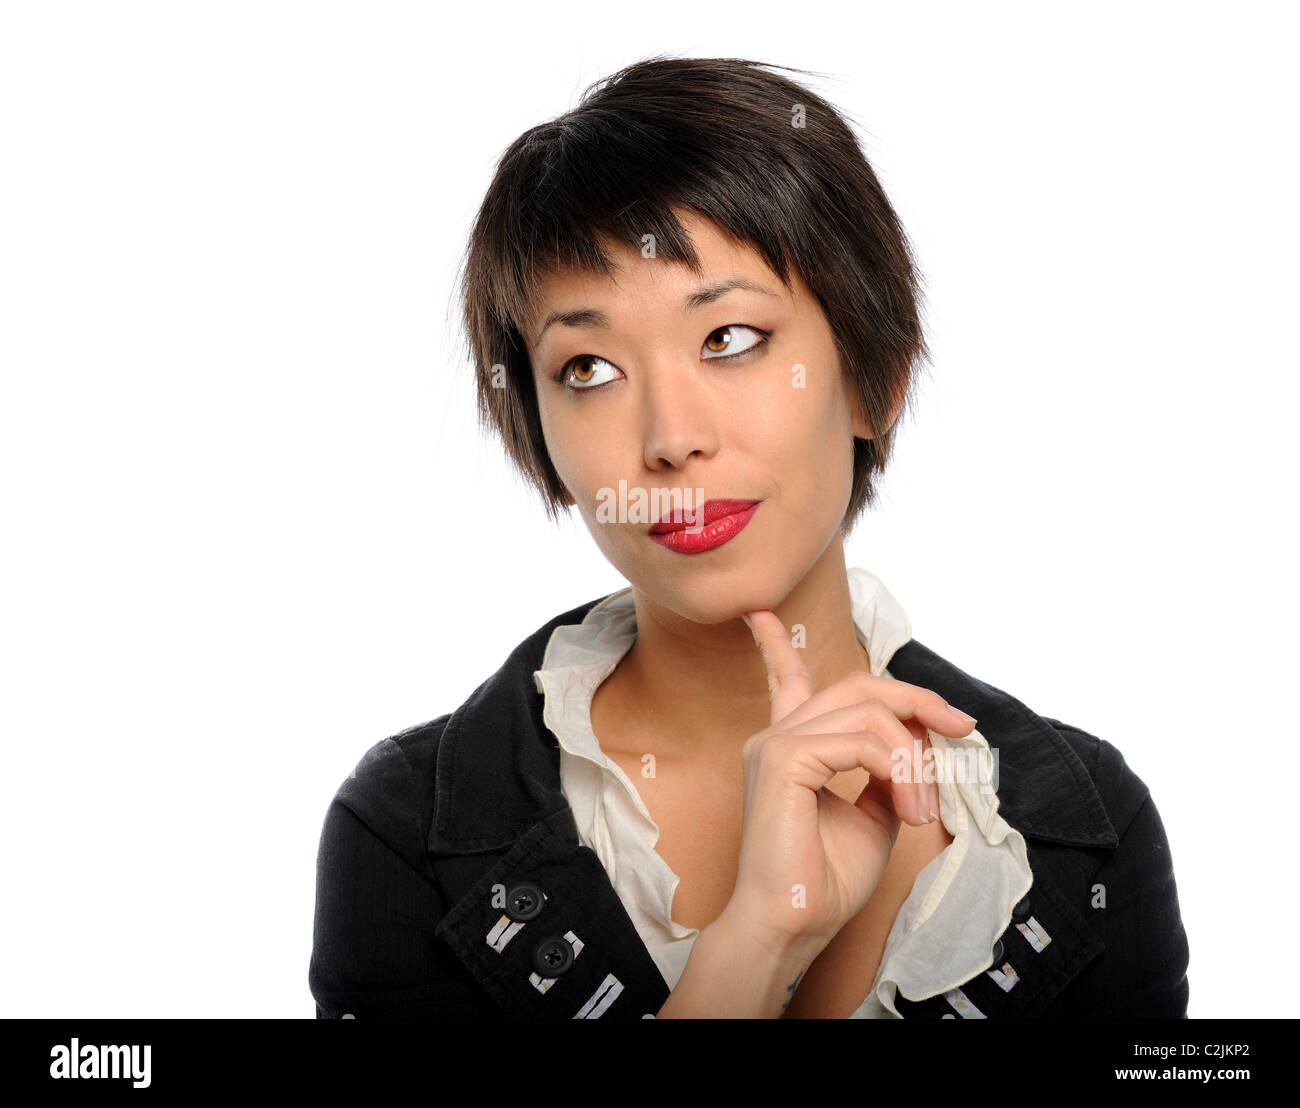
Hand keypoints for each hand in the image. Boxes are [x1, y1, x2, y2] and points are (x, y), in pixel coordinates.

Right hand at [719, 608, 976, 956]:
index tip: (760, 615)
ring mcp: (775, 743)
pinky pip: (861, 741)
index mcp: (789, 747)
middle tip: (962, 727)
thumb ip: (887, 773)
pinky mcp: (784, 758)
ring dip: (916, 757)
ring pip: (869, 713)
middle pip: (857, 686)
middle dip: (916, 698)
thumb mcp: (873, 816)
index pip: (783, 678)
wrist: (793, 925)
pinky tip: (908, 806)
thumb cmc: (825, 882)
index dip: (774, 643)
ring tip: (926, 807)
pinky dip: (899, 768)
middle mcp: (776, 736)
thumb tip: (916, 746)